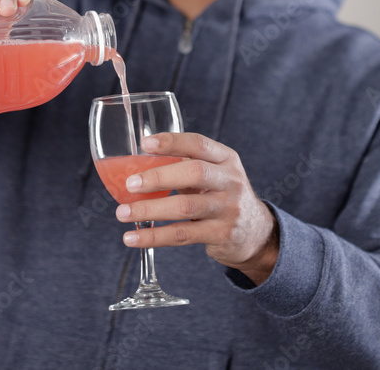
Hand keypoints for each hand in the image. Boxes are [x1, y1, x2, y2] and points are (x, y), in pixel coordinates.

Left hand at [115, 132, 279, 284]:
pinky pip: (182, 234)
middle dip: (158, 177)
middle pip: (194, 173)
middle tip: (130, 184)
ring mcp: (228, 208)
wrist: (256, 233)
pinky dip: (154, 237)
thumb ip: (185, 165)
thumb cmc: (222, 196)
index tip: (145, 144)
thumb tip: (137, 163)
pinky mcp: (221, 234)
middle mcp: (230, 181)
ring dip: (150, 209)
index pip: (198, 144)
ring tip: (123, 213)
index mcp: (226, 158)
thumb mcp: (213, 174)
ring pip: (185, 207)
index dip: (172, 142)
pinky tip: (133, 237)